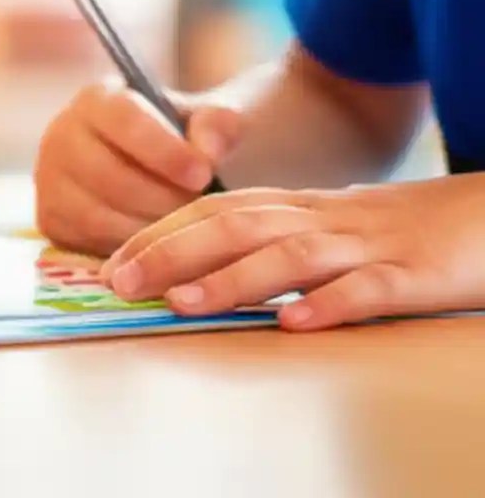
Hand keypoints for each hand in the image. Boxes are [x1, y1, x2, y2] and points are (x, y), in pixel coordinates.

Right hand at [34, 80, 242, 254]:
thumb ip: (220, 125)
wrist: (168, 174)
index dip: (163, 150)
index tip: (203, 175)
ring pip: (95, 216)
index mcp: (98, 100)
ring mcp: (49, 180)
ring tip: (182, 228)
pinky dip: (126, 250)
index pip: (123, 119)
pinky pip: (86, 243)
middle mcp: (61, 135)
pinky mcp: (51, 221)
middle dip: (160, 199)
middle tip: (199, 212)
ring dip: (146, 230)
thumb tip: (207, 149)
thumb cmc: (190, 143)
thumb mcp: (216, 123)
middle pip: (107, 176)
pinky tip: (156, 242)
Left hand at [102, 176, 484, 330]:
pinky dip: (331, 303)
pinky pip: (371, 289)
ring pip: (294, 254)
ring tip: (183, 302)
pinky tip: (294, 322)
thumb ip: (276, 240)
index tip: (112, 262)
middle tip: (120, 282)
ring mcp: (372, 246)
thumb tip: (205, 270)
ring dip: (234, 278)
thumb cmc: (409, 229)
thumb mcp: (334, 227)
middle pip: (240, 226)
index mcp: (304, 208)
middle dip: (173, 252)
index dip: (162, 232)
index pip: (218, 210)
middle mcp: (327, 220)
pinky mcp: (418, 274)